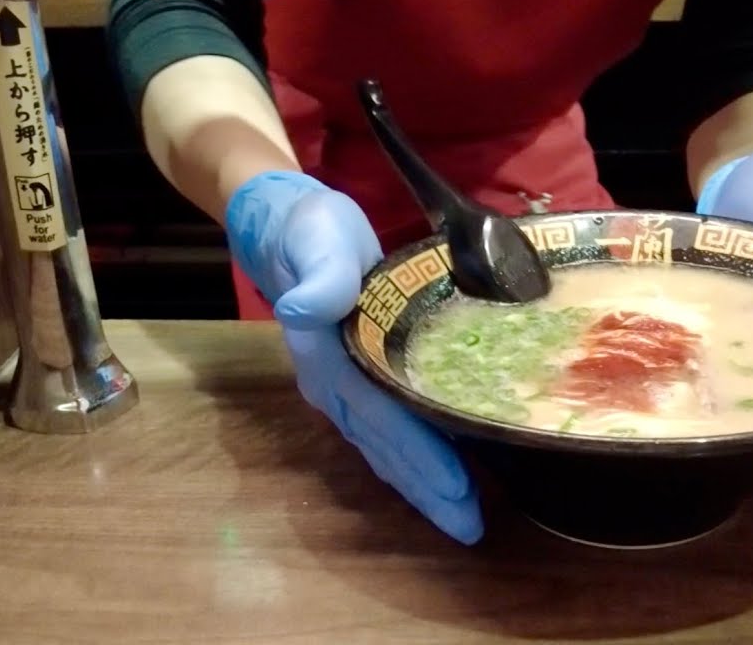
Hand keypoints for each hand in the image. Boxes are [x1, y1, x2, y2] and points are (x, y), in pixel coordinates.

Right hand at [225, 172, 481, 542]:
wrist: (282, 224)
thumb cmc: (309, 229)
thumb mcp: (318, 238)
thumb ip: (319, 274)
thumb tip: (303, 309)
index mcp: (331, 358)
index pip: (384, 418)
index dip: (421, 457)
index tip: (458, 491)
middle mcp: (334, 384)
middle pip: (387, 448)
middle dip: (428, 490)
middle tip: (470, 529)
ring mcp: (342, 386)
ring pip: (386, 448)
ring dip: (422, 484)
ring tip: (461, 518)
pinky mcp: (356, 378)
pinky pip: (388, 430)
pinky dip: (415, 458)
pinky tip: (442, 473)